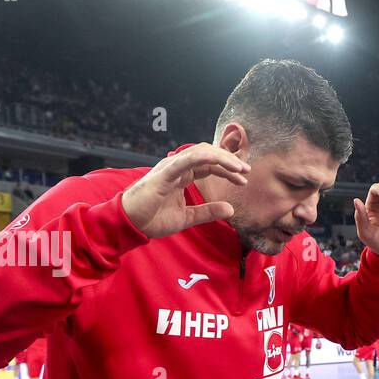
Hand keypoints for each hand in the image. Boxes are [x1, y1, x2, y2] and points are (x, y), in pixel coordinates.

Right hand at [120, 143, 247, 238]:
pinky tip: (219, 161)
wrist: (131, 224)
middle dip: (229, 161)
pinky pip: (186, 160)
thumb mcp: (188, 217)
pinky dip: (204, 157)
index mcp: (183, 175)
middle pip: (208, 155)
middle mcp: (178, 168)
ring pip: (200, 153)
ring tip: (239, 168)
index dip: (228, 170)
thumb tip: (231, 209)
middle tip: (246, 171)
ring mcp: (171, 168)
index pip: (210, 165)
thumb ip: (208, 212)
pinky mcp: (164, 173)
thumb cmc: (153, 218)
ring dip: (222, 158)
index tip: (244, 181)